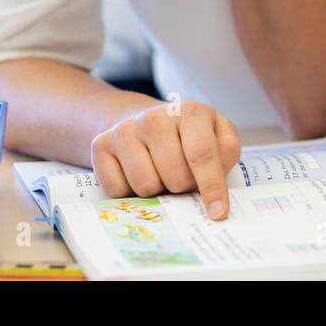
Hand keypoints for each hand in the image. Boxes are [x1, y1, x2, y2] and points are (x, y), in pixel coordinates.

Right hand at [91, 100, 241, 220]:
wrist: (145, 120)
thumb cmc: (187, 134)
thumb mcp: (216, 133)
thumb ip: (225, 154)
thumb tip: (215, 190)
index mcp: (191, 112)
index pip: (202, 154)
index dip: (212, 187)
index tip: (218, 213)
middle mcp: (155, 118)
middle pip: (175, 178)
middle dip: (183, 187)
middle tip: (182, 176)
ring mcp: (125, 130)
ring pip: (146, 187)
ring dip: (157, 190)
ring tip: (160, 172)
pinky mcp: (101, 145)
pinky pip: (117, 190)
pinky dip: (129, 191)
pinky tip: (136, 172)